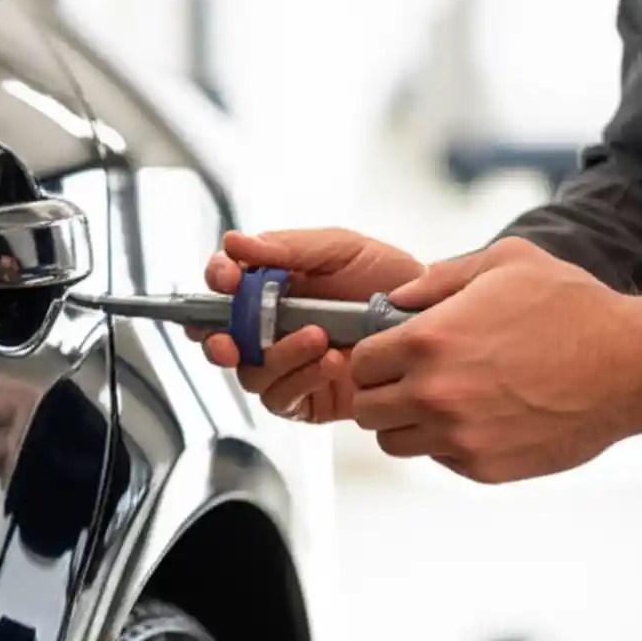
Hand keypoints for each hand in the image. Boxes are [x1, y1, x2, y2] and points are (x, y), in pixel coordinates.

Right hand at [190, 228, 424, 423]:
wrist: (425, 315)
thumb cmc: (384, 275)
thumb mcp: (338, 248)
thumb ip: (287, 247)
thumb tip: (235, 243)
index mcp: (269, 286)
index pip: (223, 286)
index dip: (217, 282)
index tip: (229, 279)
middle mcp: (269, 328)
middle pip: (219, 339)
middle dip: (218, 340)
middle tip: (231, 339)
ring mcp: (285, 364)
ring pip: (251, 372)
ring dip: (278, 356)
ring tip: (317, 337)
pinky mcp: (305, 397)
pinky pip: (282, 398)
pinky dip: (301, 379)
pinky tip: (330, 362)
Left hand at [351, 237, 641, 483]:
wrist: (630, 365)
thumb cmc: (572, 308)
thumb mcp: (503, 263)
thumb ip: (438, 278)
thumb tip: (395, 298)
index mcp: (427, 341)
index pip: (359, 362)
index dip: (371, 356)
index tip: (389, 354)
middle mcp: (433, 393)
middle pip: (367, 409)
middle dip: (381, 391)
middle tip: (408, 380)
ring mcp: (458, 436)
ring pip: (394, 442)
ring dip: (407, 423)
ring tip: (439, 402)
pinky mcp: (484, 467)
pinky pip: (439, 460)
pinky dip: (447, 444)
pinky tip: (476, 418)